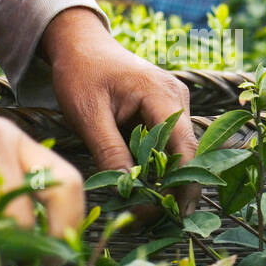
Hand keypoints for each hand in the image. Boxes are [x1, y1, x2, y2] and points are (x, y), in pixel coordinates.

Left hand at [40, 7, 199, 211]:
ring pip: (177, 150)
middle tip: (158, 220)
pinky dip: (157, 164)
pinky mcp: (166, 110)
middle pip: (186, 152)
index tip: (171, 215)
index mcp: (163, 94)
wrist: (79, 45)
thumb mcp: (88, 116)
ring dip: (165, 177)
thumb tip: (129, 191)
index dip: (183, 183)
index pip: (185, 147)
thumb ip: (110, 153)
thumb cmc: (80, 74)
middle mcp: (178, 98)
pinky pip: (167, 143)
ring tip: (148, 207)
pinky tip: (143, 184)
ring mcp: (175, 103)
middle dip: (175, 186)